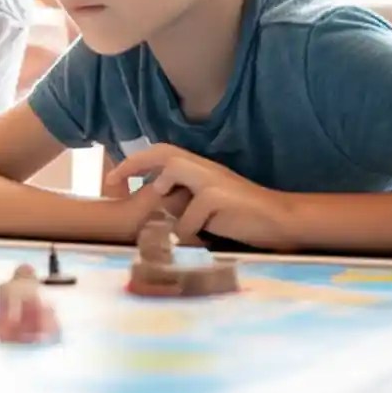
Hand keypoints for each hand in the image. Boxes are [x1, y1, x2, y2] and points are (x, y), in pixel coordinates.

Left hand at [105, 144, 296, 250]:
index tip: (112, 179)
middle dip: (134, 164)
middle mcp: (205, 168)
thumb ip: (181, 202)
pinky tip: (195, 240)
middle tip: (111, 182)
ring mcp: (213, 180)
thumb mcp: (204, 207)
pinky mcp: (220, 197)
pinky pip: (191, 212)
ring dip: (162, 193)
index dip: (135, 162)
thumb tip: (152, 211)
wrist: (279, 221)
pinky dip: (187, 230)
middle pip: (164, 152)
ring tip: (162, 212)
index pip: (162, 153)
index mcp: (199, 169)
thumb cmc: (241, 216)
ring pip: (174, 171)